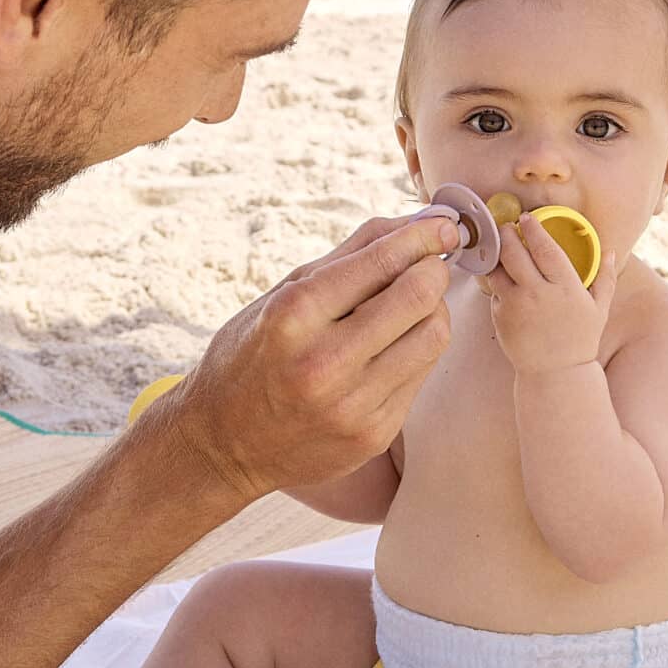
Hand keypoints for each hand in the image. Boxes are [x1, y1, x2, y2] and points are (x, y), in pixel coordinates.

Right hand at [163, 212, 461, 504]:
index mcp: (294, 315)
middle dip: (434, 270)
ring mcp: (352, 405)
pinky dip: (415, 351)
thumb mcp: (285, 293)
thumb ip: (352, 254)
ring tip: (409, 309)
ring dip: (432, 311)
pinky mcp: (373, 435)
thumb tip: (417, 220)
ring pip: (434, 337)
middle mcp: (324, 362)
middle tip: (429, 265)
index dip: (424, 236)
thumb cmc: (252, 357)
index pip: (382, 262)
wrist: (223, 446)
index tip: (443, 226)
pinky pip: (421, 376)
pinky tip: (391, 348)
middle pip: (420, 296)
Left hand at [480, 214, 616, 375]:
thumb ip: (605, 278)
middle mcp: (538, 294)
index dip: (534, 228)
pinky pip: (494, 291)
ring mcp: (516, 306)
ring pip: (498, 269)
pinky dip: (497, 282)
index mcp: (565, 288)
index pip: (545, 248)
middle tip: (508, 226)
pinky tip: (504, 278)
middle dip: (508, 233)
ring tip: (502, 248)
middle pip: (514, 252)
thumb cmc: (580, 340)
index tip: (527, 217)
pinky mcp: (500, 317)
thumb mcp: (599, 309)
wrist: (555, 374)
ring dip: (498, 255)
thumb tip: (612, 252)